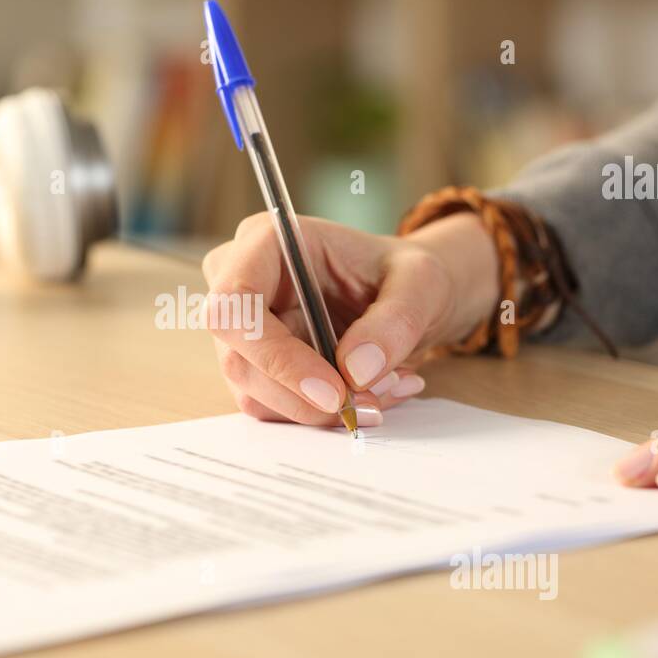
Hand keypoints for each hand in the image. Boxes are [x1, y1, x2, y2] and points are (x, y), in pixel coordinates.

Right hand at [200, 211, 499, 426]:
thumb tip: (356, 370)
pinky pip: (273, 408)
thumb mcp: (422, 284)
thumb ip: (396, 321)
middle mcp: (239, 284)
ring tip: (385, 389)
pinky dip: (320, 415)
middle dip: (307, 396)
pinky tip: (368, 394)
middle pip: (240, 359)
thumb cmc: (403, 275)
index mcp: (266, 242)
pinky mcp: (254, 366)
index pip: (235, 303)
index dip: (275, 354)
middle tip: (371, 404)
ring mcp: (241, 330)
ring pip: (255, 393)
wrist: (403, 297)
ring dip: (320, 410)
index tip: (333, 391)